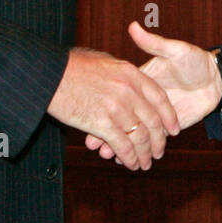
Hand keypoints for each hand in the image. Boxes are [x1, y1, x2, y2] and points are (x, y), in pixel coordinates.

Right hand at [46, 47, 179, 169]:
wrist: (48, 73)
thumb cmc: (71, 65)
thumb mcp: (103, 59)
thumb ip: (121, 72)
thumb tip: (127, 79)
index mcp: (131, 73)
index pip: (159, 97)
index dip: (169, 116)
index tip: (173, 129)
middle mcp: (128, 90)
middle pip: (152, 120)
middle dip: (159, 140)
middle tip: (159, 152)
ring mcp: (116, 107)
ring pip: (140, 136)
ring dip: (144, 154)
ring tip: (145, 163)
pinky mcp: (102, 123)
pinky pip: (123, 145)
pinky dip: (129, 157)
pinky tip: (130, 163)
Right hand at [84, 21, 221, 161]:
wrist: (215, 79)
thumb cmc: (194, 61)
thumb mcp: (174, 50)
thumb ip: (154, 43)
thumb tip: (133, 26)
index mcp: (141, 80)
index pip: (120, 95)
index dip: (106, 106)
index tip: (91, 113)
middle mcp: (143, 99)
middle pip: (121, 117)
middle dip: (106, 131)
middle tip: (93, 142)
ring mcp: (152, 114)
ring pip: (131, 131)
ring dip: (116, 144)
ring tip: (104, 153)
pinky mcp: (165, 128)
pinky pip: (147, 141)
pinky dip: (133, 150)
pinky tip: (121, 158)